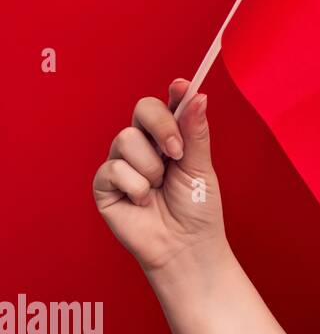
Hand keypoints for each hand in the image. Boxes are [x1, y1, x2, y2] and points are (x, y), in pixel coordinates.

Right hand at [92, 78, 230, 274]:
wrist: (186, 246)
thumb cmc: (197, 210)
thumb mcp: (201, 168)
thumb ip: (195, 132)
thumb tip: (198, 95)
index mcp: (171, 137)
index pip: (168, 105)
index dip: (174, 93)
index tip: (182, 86)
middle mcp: (145, 145)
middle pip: (143, 108)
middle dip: (162, 126)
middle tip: (177, 153)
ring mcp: (123, 162)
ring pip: (126, 138)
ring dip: (151, 167)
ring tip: (159, 188)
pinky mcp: (105, 184)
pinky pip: (113, 168)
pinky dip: (135, 186)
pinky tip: (143, 202)